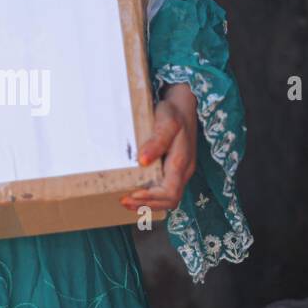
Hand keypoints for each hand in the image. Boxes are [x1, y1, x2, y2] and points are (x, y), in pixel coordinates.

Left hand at [120, 82, 197, 211]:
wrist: (183, 103)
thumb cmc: (174, 112)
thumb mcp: (166, 123)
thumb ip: (157, 142)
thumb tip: (143, 161)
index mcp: (182, 163)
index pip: (170, 193)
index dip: (151, 199)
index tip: (131, 195)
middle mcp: (183, 171)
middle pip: (169, 200)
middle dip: (147, 204)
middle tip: (123, 201)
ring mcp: (180, 171)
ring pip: (168, 198)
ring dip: (148, 203)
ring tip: (127, 201)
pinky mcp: (174, 168)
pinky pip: (165, 189)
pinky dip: (151, 196)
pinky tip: (136, 193)